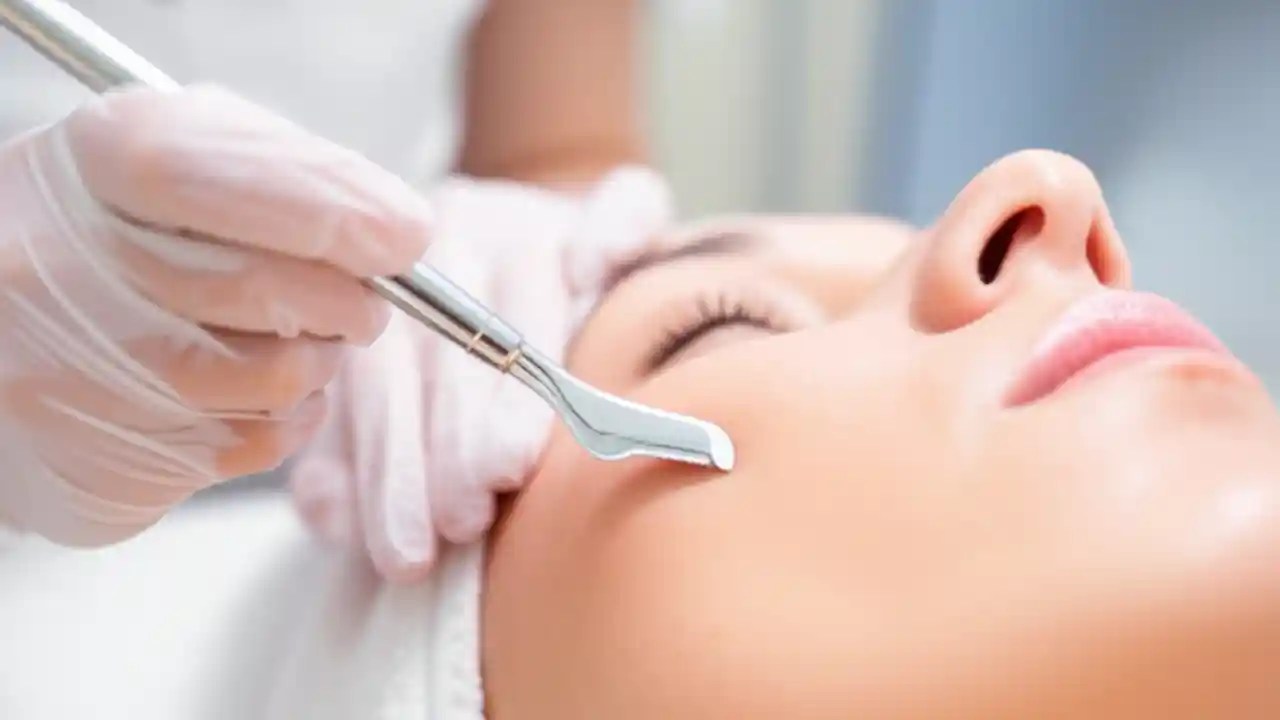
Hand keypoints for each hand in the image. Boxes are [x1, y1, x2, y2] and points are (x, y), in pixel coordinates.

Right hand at [0, 85, 431, 544]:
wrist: (8, 329)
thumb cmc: (118, 228)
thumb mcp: (182, 156)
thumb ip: (279, 173)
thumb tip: (395, 232)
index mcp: (80, 164)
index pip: (203, 174)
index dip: (322, 204)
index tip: (405, 234)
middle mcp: (47, 270)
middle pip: (255, 287)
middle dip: (350, 298)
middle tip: (369, 300)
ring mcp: (59, 380)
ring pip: (271, 380)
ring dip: (322, 361)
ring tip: (300, 336)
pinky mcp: (91, 467)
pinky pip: (252, 446)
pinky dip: (289, 415)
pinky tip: (256, 385)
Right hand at [288, 168, 672, 580]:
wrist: (513, 230)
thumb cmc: (578, 248)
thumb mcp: (619, 213)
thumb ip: (623, 221)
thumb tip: (592, 262)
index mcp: (499, 230)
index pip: (505, 323)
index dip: (506, 401)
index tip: (510, 469)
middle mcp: (427, 259)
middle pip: (429, 363)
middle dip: (443, 451)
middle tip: (462, 522)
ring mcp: (367, 300)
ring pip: (365, 394)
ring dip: (385, 479)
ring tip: (408, 555)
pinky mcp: (325, 350)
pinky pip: (315, 413)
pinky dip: (324, 471)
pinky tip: (341, 525)